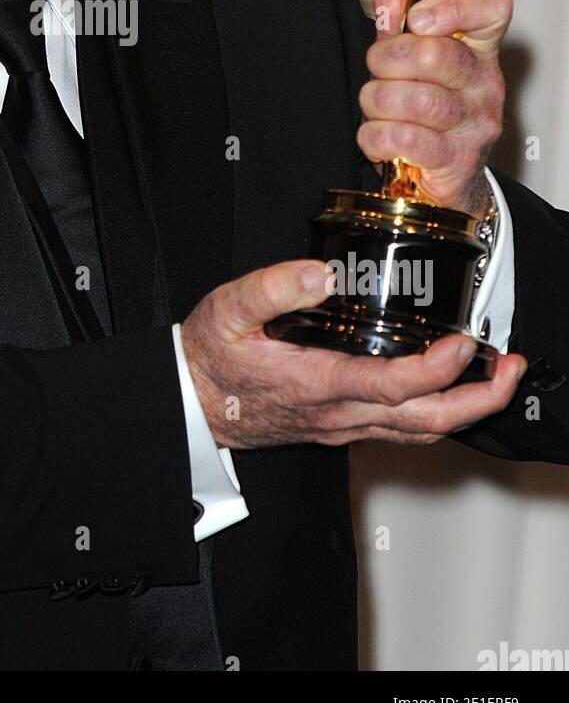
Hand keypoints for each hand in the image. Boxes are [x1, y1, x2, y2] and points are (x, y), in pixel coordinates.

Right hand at [180, 259, 526, 449]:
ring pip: (420, 431)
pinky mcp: (343, 426)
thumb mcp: (227, 309)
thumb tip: (322, 272)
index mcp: (316, 384)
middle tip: (511, 367)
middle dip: (478, 400)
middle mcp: (339, 414)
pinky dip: (438, 412)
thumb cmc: (210, 356)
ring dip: (467, 408)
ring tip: (497, 374)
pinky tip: (449, 386)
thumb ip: (273, 287)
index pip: (392, 386)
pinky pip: (403, 429)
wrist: (192, 403)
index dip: (437, 369)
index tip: (464, 343)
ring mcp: (344, 426)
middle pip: (425, 422)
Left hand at [359, 0, 511, 212]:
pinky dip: (376, 137)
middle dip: (385, 60)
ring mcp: (475, 123)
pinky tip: (377, 137)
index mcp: (477, 46)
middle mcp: (484, 82)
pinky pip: (406, 140)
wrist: (441, 177)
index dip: (453, 5)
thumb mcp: (407, 55)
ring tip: (375, 107)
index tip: (417, 19)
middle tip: (377, 71)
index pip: (492, 6)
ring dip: (377, 101)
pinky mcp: (457, 161)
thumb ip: (397, 13)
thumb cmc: (423, 110)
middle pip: (436, 54)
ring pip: (417, 100)